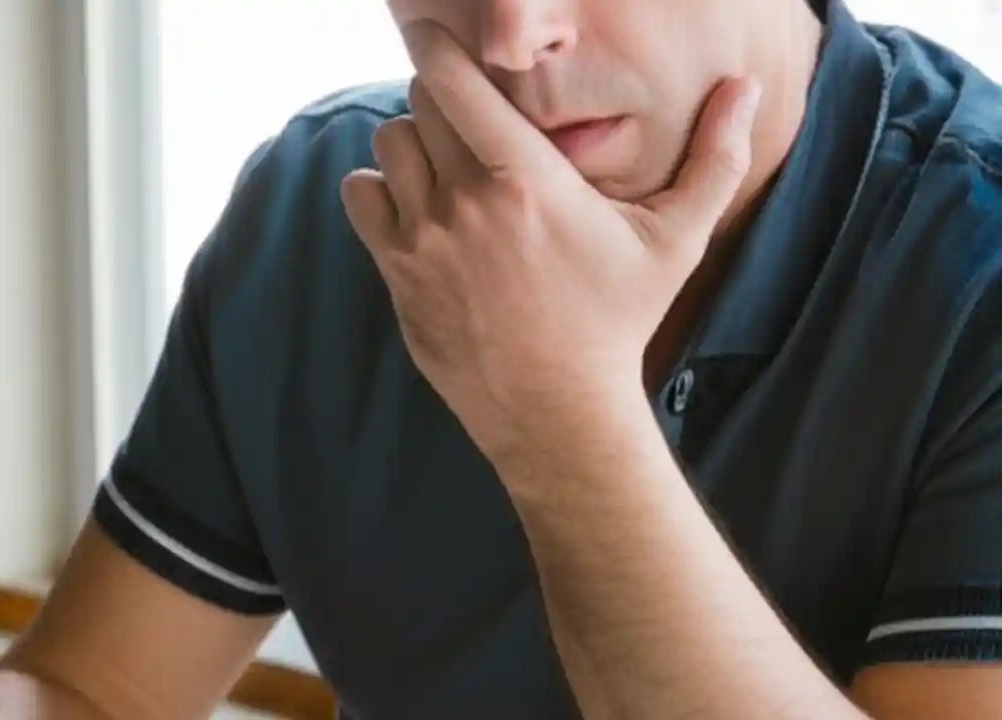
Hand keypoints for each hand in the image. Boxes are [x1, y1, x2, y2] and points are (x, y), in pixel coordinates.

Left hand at [340, 20, 761, 467]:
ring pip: (388, 145)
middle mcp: (466, 203)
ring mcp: (423, 240)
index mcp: (528, 180)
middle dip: (444, 100)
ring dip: (413, 142)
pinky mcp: (397, 273)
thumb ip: (714, 158)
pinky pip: (361, 194)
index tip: (435, 31)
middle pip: (420, 104)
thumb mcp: (675, 241)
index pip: (457, 83)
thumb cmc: (619, 320)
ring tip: (449, 167)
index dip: (438, 46)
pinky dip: (379, 188)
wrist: (557, 410)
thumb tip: (747, 85)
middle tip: (473, 124)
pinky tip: (416, 205)